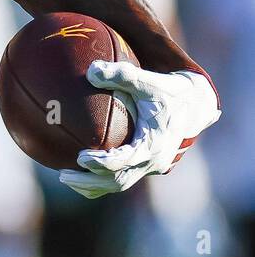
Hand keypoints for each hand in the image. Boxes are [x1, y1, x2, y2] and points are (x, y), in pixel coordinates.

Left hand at [59, 61, 220, 199]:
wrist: (193, 104)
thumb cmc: (167, 91)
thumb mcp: (147, 81)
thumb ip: (121, 74)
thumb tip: (92, 70)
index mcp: (154, 143)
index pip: (126, 160)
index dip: (103, 163)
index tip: (81, 158)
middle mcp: (154, 160)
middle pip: (119, 181)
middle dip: (90, 181)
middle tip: (63, 174)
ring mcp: (151, 166)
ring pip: (119, 184)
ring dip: (92, 186)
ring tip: (65, 177)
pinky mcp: (147, 166)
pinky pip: (122, 179)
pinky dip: (100, 182)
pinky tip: (78, 174)